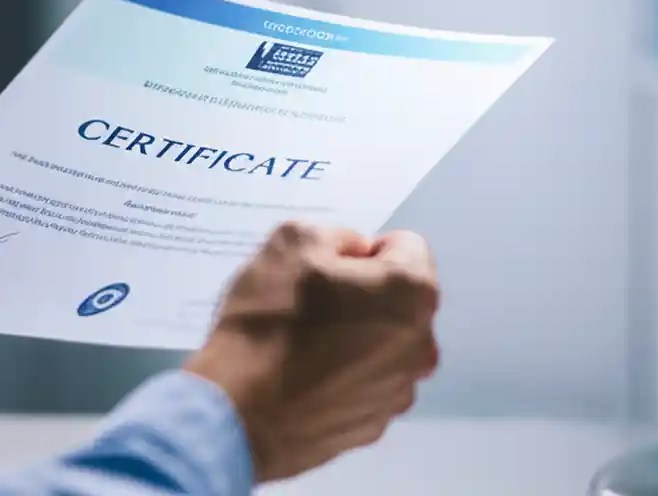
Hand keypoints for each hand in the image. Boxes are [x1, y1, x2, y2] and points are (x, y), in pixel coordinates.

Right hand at [185, 223, 438, 482]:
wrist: (238, 413)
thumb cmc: (267, 327)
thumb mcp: (290, 243)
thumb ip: (335, 235)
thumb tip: (350, 249)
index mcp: (410, 292)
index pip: (405, 246)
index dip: (363, 249)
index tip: (329, 266)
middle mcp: (419, 343)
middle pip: (398, 298)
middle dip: (363, 294)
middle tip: (311, 302)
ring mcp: (398, 389)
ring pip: (382, 343)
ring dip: (354, 336)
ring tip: (303, 342)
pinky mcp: (373, 423)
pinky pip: (364, 382)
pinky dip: (341, 374)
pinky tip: (303, 374)